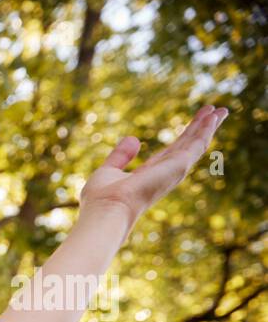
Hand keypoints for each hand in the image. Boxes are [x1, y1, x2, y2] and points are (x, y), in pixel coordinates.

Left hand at [78, 104, 229, 242]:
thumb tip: (133, 138)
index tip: (194, 122)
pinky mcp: (178, 166)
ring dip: (208, 127)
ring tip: (220, 110)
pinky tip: (213, 117)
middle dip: (200, 128)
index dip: (182, 137)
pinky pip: (195, 145)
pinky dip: (205, 130)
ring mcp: (172, 172)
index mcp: (148, 176)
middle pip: (187, 146)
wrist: (107, 211)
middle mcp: (164, 174)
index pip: (170, 152)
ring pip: (195, 145)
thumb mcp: (108, 171)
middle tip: (215, 111)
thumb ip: (120, 156)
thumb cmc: (102, 199)